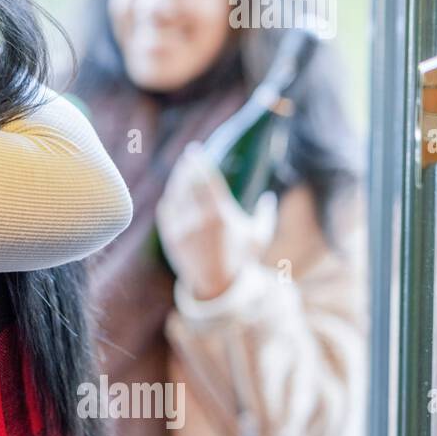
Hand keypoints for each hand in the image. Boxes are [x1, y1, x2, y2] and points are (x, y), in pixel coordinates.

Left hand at [155, 142, 276, 300]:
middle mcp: (197, 220)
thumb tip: (270, 196)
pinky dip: (170, 198)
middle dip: (186, 167)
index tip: (194, 149)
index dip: (198, 162)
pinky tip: (175, 192)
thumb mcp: (258, 237)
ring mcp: (181, 229)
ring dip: (177, 180)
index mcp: (219, 216)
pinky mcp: (169, 237)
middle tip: (188, 158)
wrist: (217, 286)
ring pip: (174, 194)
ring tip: (182, 171)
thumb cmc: (241, 260)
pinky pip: (166, 209)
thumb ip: (266, 214)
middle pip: (186, 183)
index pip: (205, 180)